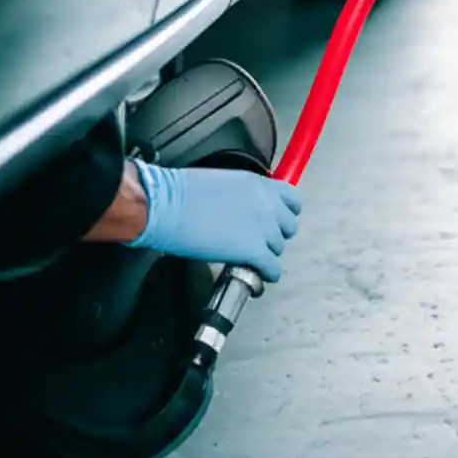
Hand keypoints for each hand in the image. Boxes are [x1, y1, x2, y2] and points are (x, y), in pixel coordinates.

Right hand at [125, 160, 301, 281]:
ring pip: (279, 248)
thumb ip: (243, 195)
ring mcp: (263, 228)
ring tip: (250, 258)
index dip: (285, 213)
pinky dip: (265, 274)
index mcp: (259, 184)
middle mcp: (267, 204)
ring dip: (266, 254)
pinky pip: (272, 269)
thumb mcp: (222, 181)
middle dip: (274, 235)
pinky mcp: (253, 251)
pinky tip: (256, 276)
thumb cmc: (180, 193)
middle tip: (258, 240)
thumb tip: (245, 209)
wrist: (164, 206)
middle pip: (288, 227)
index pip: (293, 200)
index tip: (278, 219)